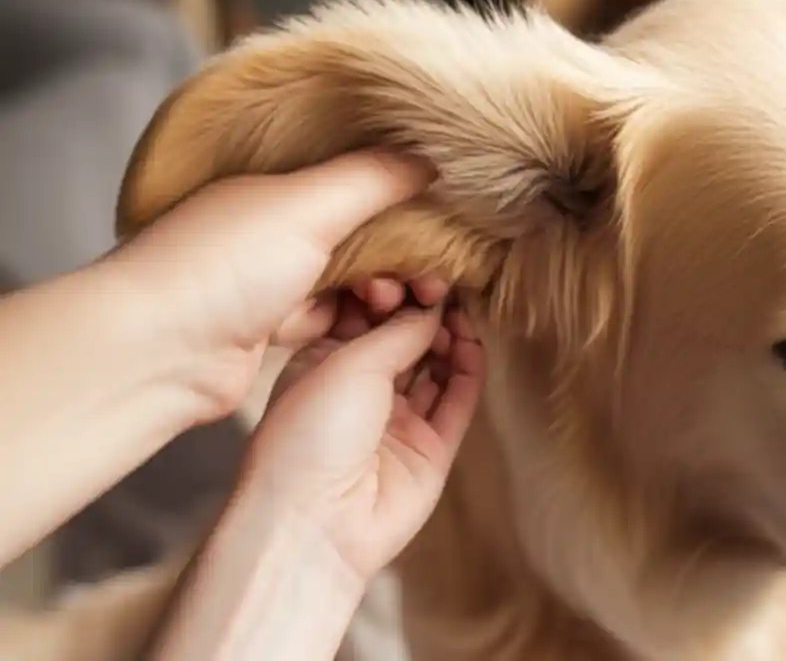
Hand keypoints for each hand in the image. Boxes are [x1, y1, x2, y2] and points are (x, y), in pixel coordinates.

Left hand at [104, 152, 426, 422]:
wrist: (160, 351)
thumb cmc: (223, 266)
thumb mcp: (309, 204)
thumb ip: (373, 178)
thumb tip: (428, 159)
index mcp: (270, 188)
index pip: (348, 180)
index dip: (397, 196)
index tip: (440, 217)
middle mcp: (266, 231)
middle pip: (353, 233)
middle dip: (397, 252)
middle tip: (431, 273)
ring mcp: (266, 283)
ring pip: (345, 279)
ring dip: (379, 291)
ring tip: (405, 301)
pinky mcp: (269, 331)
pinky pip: (329, 319)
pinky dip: (353, 323)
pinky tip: (377, 327)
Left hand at [237, 279, 484, 579]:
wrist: (315, 523)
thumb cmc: (308, 435)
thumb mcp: (349, 362)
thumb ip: (399, 330)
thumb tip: (435, 305)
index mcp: (323, 361)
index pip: (366, 313)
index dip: (392, 288)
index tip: (415, 265)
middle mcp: (360, 388)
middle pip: (404, 336)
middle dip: (425, 308)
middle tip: (446, 282)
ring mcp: (396, 419)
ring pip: (434, 366)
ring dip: (450, 336)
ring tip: (464, 309)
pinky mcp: (430, 448)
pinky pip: (457, 400)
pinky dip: (468, 371)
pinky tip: (474, 342)